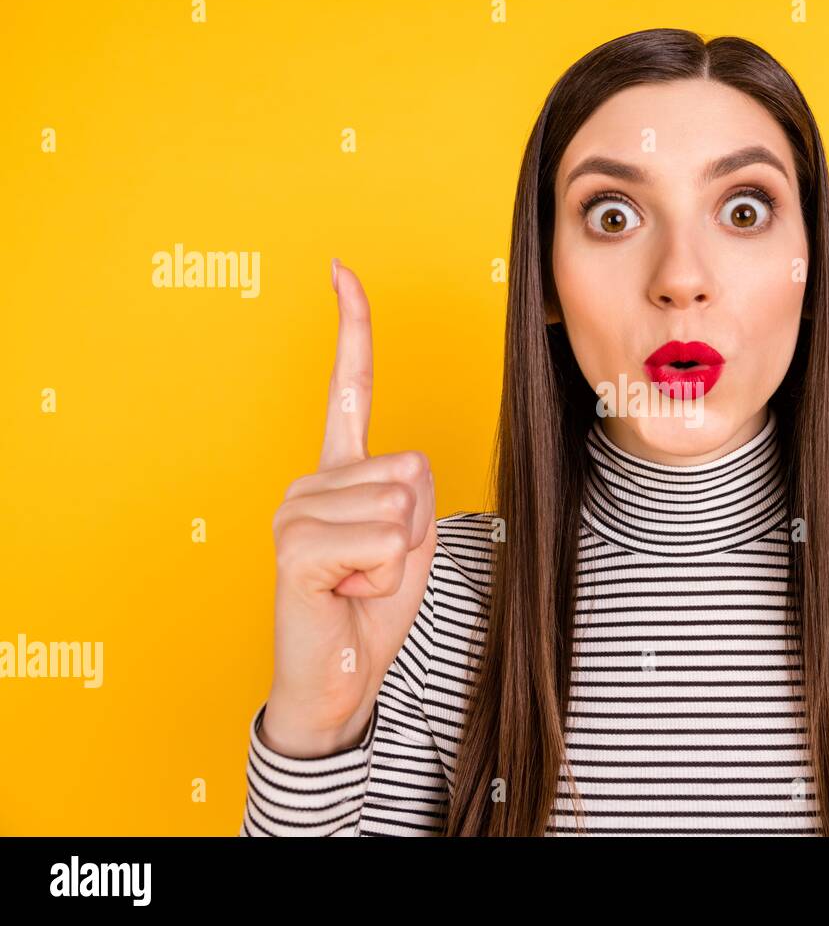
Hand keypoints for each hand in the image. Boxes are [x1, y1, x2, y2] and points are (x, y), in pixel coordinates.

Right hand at [259, 259, 437, 757]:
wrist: (338, 677)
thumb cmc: (369, 606)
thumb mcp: (409, 542)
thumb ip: (413, 493)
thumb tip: (406, 469)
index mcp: (338, 473)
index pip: (349, 387)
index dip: (352, 329)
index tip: (341, 269)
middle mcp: (309, 482)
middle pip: (412, 468)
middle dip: (414, 527)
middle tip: (374, 567)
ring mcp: (295, 511)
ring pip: (401, 507)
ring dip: (398, 556)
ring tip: (358, 582)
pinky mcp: (295, 547)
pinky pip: (379, 541)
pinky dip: (381, 576)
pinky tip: (343, 593)